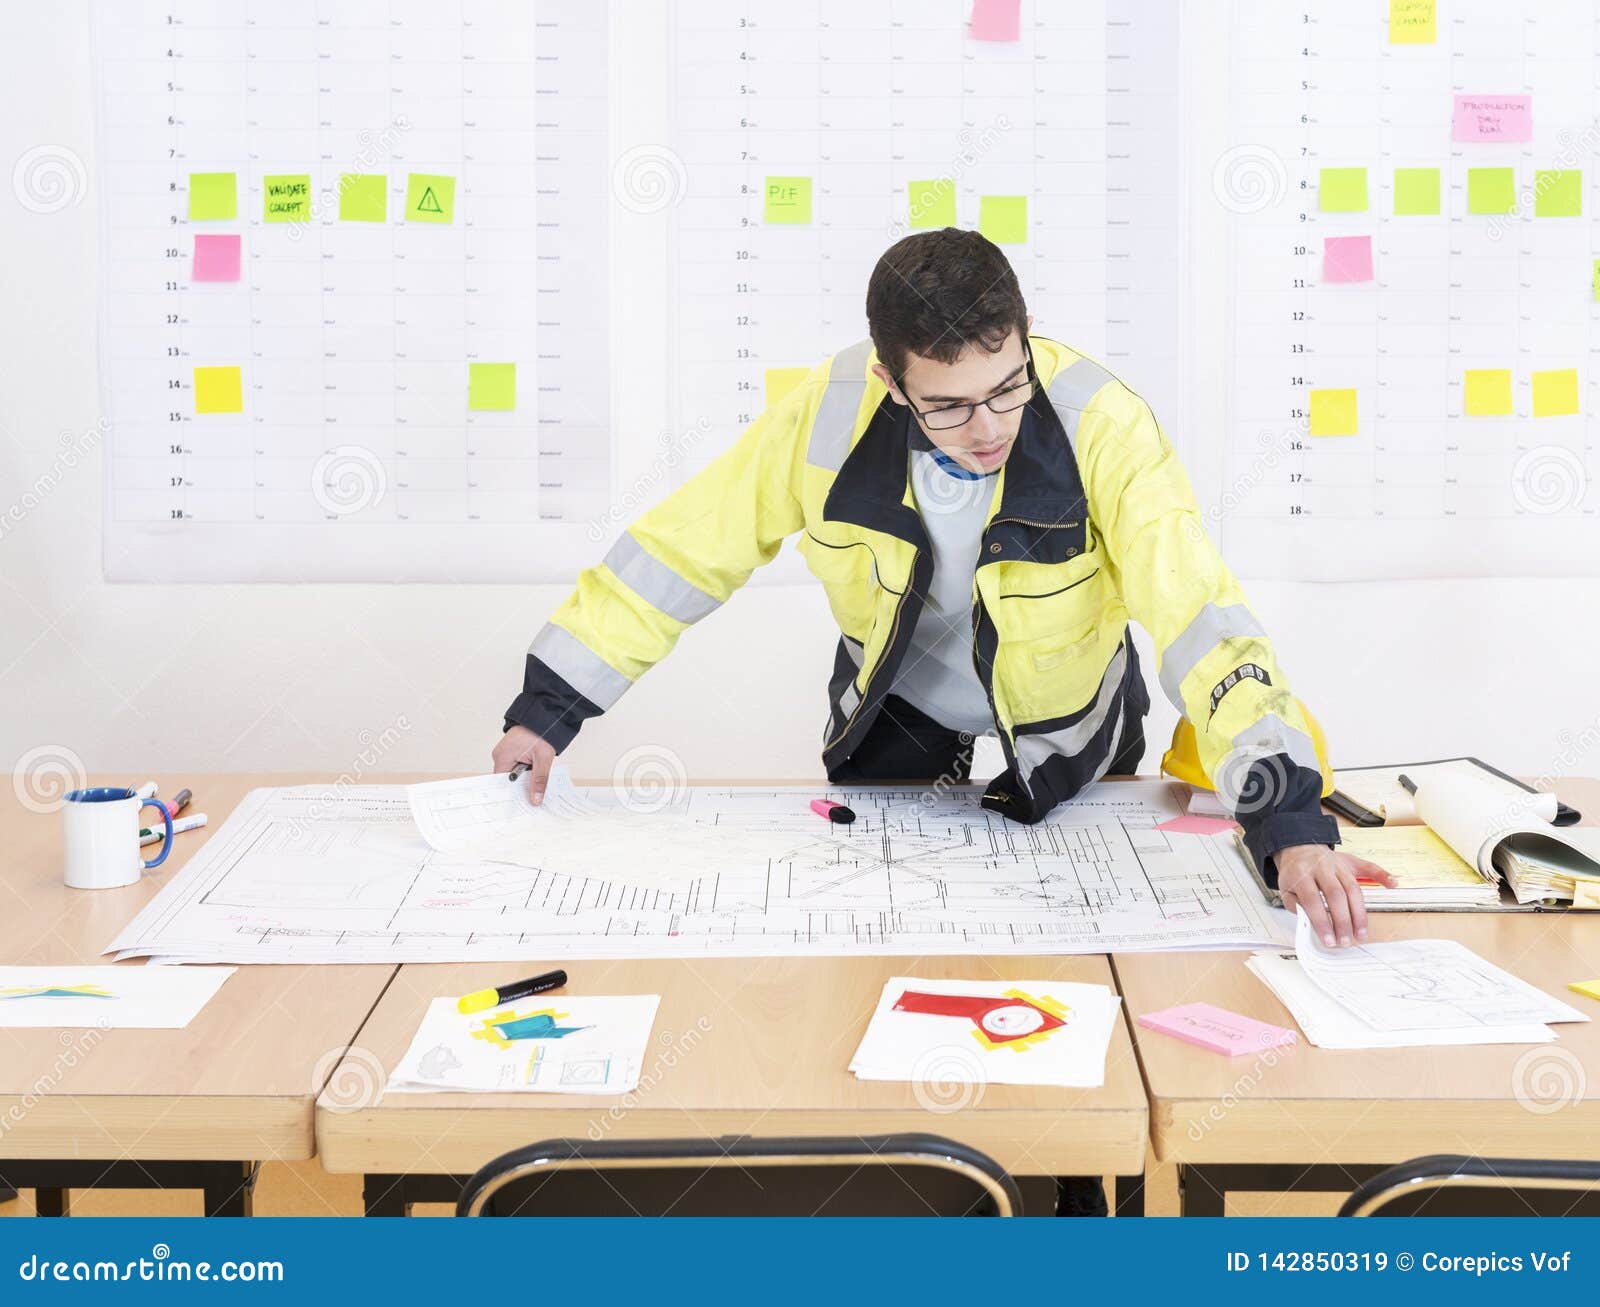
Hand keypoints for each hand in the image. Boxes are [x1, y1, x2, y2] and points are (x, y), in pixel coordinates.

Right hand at [491, 725, 556, 802]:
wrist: (546, 715)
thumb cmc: (541, 731)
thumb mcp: (542, 758)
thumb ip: (539, 780)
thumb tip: (535, 799)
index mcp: (502, 757)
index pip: (501, 783)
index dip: (510, 795)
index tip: (519, 805)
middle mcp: (501, 755)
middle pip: (507, 780)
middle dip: (519, 789)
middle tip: (531, 801)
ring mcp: (507, 753)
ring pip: (514, 775)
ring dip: (524, 780)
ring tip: (534, 789)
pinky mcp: (513, 752)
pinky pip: (517, 768)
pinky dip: (526, 773)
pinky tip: (534, 777)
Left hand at [1274, 844, 1396, 947]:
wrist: (1300, 849)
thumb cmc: (1295, 874)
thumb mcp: (1287, 890)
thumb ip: (1298, 907)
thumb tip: (1313, 925)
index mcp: (1301, 874)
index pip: (1312, 900)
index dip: (1321, 922)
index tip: (1328, 940)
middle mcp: (1321, 868)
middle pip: (1336, 895)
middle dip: (1343, 921)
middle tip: (1346, 941)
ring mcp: (1337, 865)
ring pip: (1353, 888)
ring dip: (1359, 913)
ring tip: (1361, 934)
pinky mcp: (1350, 862)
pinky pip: (1369, 866)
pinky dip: (1383, 875)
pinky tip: (1393, 884)